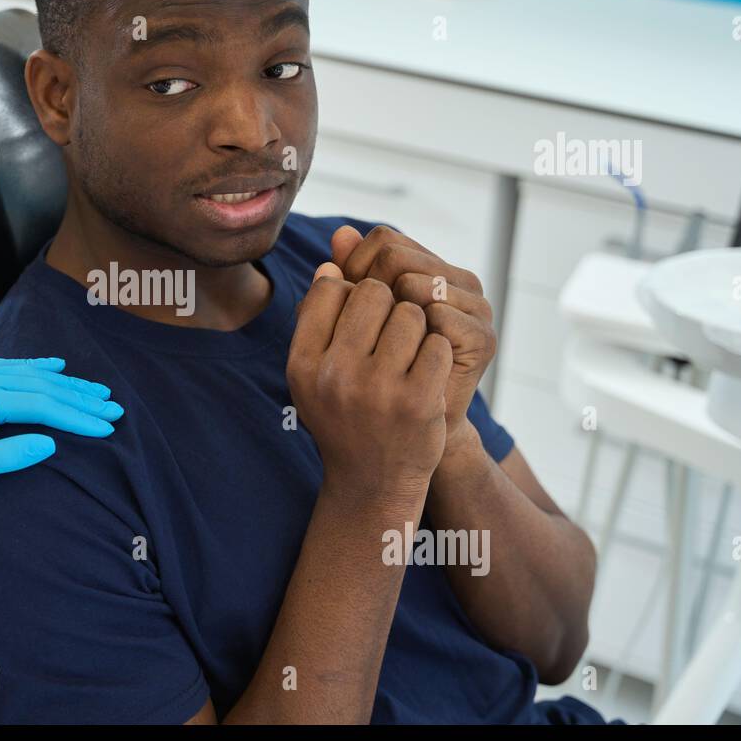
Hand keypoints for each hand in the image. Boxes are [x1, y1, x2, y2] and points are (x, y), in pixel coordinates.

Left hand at [0, 357, 122, 546]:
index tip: (106, 428)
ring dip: (62, 382)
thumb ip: (6, 455)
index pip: (39, 405)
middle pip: (38, 384)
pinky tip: (52, 366)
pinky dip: (33, 368)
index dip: (76, 417)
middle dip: (78, 397)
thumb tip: (51, 444)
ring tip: (94, 389)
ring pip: (24, 373)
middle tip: (114, 407)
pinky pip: (5, 367)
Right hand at [286, 263, 452, 488]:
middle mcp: (333, 374)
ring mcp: (376, 388)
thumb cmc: (344, 415)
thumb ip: (320, 312)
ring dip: (417, 328)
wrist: (373, 483)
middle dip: (387, 305)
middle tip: (389, 338)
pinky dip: (439, 353)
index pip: (329, 287)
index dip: (352, 294)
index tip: (361, 320)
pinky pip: (438, 342)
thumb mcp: (316, 370)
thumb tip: (335, 257)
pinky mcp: (417, 401)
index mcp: (302, 362)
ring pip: (410, 312)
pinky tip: (427, 376)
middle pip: (372, 292)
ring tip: (408, 358)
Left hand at [329, 224, 495, 449]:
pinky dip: (412, 342)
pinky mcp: (483, 337)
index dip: (354, 266)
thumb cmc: (373, 376)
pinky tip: (405, 365)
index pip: (384, 240)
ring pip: (415, 285)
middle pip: (397, 257)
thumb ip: (346, 280)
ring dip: (387, 321)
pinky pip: (436, 318)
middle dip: (367, 291)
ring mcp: (475, 307)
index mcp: (429, 268)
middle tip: (357, 333)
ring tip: (383, 351)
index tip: (340, 302)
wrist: (403, 434)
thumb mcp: (351, 325)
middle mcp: (457, 280)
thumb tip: (339, 233)